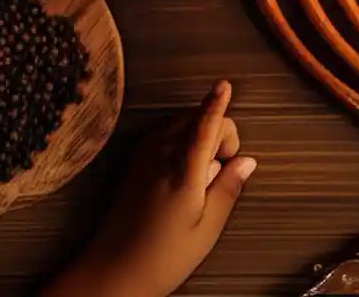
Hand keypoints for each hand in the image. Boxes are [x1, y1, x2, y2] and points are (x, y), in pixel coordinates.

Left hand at [46, 81, 255, 296]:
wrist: (112, 272)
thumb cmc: (163, 257)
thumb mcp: (206, 229)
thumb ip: (228, 189)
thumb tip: (246, 161)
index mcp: (183, 171)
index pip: (205, 125)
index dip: (217, 104)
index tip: (225, 85)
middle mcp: (160, 157)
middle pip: (195, 118)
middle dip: (217, 133)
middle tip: (220, 171)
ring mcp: (143, 159)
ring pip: (179, 124)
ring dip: (198, 135)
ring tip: (200, 177)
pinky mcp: (133, 165)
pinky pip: (163, 135)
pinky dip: (180, 140)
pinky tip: (182, 171)